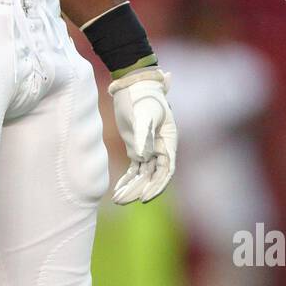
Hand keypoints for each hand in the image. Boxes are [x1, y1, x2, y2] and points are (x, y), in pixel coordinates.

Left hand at [108, 67, 176, 203]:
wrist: (132, 85)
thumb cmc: (141, 96)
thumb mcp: (143, 113)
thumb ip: (144, 134)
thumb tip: (143, 157)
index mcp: (169, 141)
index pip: (166, 170)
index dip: (156, 185)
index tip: (144, 197)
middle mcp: (161, 148)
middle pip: (153, 176)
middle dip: (139, 190)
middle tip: (122, 200)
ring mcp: (149, 150)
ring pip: (142, 175)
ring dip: (131, 188)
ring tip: (117, 199)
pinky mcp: (136, 148)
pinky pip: (134, 169)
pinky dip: (126, 180)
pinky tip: (117, 191)